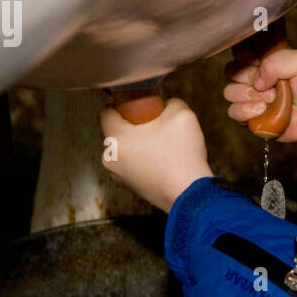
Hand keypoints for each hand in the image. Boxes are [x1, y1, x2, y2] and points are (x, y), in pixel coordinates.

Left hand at [99, 98, 211, 212]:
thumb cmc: (182, 157)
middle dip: (136, 125)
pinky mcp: (130, 185)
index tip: (141, 106)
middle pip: (118, 130)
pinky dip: (145, 159)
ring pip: (126, 148)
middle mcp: (111, 158)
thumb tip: (164, 107)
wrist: (189, 194)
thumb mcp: (181, 114)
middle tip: (158, 127)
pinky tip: (163, 161)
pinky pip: (133, 163)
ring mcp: (119, 174)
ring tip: (163, 146)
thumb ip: (169, 102)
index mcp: (116, 137)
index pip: (106, 111)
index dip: (124, 104)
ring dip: (141, 143)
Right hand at [224, 47, 296, 153]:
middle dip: (247, 76)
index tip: (257, 61)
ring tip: (270, 99)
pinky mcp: (250, 117)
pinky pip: (233, 112)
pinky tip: (262, 110)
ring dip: (247, 95)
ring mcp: (251, 98)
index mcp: (264, 61)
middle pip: (231, 71)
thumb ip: (275, 61)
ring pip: (230, 92)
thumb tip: (256, 80)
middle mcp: (254, 78)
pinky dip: (245, 111)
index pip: (239, 52)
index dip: (244, 56)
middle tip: (269, 84)